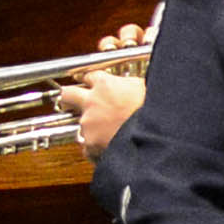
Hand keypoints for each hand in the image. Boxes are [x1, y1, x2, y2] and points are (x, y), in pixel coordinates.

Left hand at [59, 19, 151, 152]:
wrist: (156, 136)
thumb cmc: (155, 111)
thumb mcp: (143, 88)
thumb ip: (128, 85)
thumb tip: (126, 86)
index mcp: (105, 84)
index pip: (88, 76)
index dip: (89, 81)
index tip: (89, 84)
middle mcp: (92, 101)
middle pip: (67, 94)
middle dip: (69, 98)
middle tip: (72, 103)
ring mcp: (88, 122)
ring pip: (81, 123)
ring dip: (91, 127)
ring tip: (110, 133)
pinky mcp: (89, 143)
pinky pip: (87, 146)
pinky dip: (95, 148)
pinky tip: (110, 148)